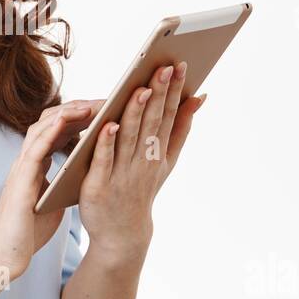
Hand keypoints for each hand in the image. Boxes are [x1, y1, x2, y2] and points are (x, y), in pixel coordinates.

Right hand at [0, 100, 101, 284]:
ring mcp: (21, 168)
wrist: (5, 256)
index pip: (58, 131)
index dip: (79, 118)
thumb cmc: (28, 232)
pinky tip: (66, 119)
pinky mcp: (20, 179)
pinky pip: (35, 148)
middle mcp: (27, 161)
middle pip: (50, 122)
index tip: (105, 110)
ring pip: (41, 128)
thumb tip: (85, 176)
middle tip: (104, 101)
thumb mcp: (53, 201)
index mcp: (36, 165)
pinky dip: (50, 131)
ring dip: (66, 113)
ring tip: (90, 104)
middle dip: (77, 109)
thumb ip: (63, 185)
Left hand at [77, 61, 205, 257]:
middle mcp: (143, 160)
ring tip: (141, 89)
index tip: (180, 65)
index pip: (168, 115)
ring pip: (129, 137)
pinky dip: (106, 143)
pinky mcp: (98, 185)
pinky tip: (107, 124)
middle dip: (159, 94)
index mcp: (158, 151)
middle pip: (152, 122)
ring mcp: (122, 173)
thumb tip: (200, 96)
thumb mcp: (166, 160)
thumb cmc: (142, 189)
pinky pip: (103, 160)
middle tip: (164, 67)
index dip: (174, 90)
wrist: (122, 233)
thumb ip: (182, 127)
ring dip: (136, 113)